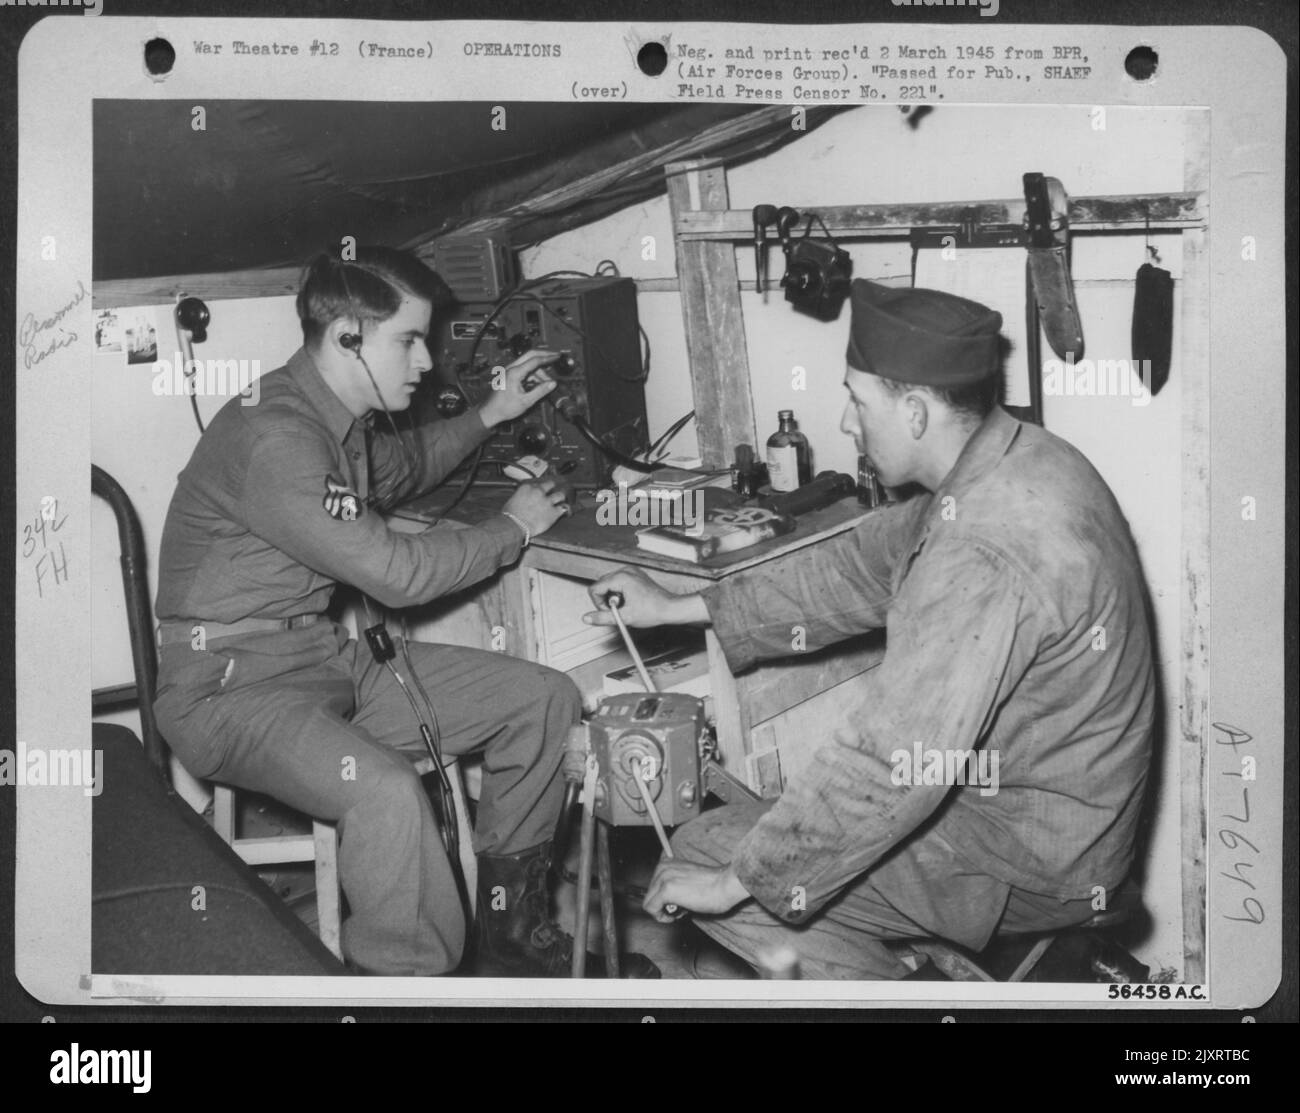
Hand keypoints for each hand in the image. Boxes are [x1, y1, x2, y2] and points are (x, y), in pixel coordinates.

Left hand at [478, 349, 559, 426]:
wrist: (490, 411)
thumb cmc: (503, 407)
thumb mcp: (526, 401)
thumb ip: (540, 391)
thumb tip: (552, 384)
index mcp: (515, 373)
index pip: (535, 360)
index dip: (548, 358)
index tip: (557, 357)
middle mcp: (511, 369)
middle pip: (530, 355)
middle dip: (544, 356)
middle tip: (555, 358)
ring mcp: (510, 371)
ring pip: (528, 364)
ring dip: (539, 371)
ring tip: (546, 383)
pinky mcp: (510, 375)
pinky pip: (524, 370)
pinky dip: (533, 375)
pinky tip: (538, 383)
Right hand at [502, 478, 567, 537]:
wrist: (514, 526)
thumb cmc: (510, 516)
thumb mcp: (512, 501)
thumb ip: (521, 497)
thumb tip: (523, 500)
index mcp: (527, 488)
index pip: (537, 484)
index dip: (539, 488)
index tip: (540, 490)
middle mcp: (539, 492)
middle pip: (551, 484)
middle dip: (552, 487)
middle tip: (553, 490)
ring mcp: (548, 502)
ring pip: (560, 495)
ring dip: (560, 497)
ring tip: (561, 500)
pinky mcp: (554, 512)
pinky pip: (564, 508)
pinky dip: (564, 510)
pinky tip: (564, 510)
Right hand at [582, 568, 709, 627]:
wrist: (670, 608)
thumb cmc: (653, 611)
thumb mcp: (625, 617)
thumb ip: (603, 617)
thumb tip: (587, 618)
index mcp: (621, 578)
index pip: (594, 589)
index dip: (599, 603)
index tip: (610, 611)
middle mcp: (625, 571)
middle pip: (601, 585)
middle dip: (606, 600)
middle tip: (620, 609)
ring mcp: (631, 572)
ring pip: (609, 584)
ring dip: (614, 597)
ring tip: (627, 605)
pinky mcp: (635, 575)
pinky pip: (619, 582)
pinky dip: (620, 593)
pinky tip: (631, 601)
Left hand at [643, 861, 748, 923]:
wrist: (725, 884)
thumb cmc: (713, 884)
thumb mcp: (688, 879)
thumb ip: (675, 884)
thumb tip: (666, 900)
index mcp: (668, 863)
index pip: (653, 886)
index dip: (664, 899)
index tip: (677, 904)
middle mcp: (663, 868)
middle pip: (650, 894)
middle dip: (663, 906)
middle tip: (680, 910)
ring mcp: (663, 878)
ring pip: (649, 902)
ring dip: (662, 911)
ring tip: (680, 911)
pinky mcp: (665, 890)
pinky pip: (651, 909)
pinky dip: (661, 917)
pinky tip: (674, 917)